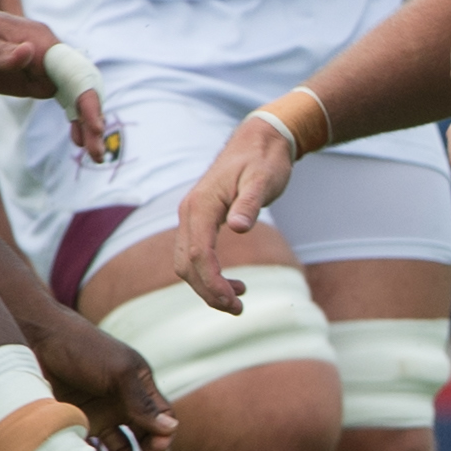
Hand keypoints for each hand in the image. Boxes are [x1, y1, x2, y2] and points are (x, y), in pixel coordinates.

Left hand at [0, 4, 108, 149]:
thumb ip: (2, 55)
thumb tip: (29, 53)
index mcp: (40, 42)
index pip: (74, 72)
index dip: (87, 100)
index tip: (94, 126)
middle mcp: (48, 52)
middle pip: (80, 87)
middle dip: (92, 119)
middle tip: (97, 153)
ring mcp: (43, 65)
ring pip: (75, 95)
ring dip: (88, 124)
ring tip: (95, 156)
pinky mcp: (35, 76)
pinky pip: (61, 97)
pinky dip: (74, 118)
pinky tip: (78, 140)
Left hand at [26, 303, 177, 450]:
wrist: (37, 339)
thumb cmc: (85, 349)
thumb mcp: (119, 372)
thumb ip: (142, 402)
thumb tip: (171, 429)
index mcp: (139, 388)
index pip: (161, 418)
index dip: (165, 435)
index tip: (159, 449)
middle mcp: (121, 404)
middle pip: (143, 437)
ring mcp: (97, 415)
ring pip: (119, 448)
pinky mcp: (73, 425)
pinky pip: (88, 450)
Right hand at [171, 119, 297, 305]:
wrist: (259, 140)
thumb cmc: (264, 160)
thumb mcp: (262, 180)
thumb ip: (250, 203)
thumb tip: (240, 228)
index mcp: (201, 205)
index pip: (200, 254)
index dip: (214, 282)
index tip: (235, 301)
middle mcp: (189, 212)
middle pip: (187, 264)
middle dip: (208, 291)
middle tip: (239, 309)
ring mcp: (191, 217)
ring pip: (186, 263)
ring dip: (207, 287)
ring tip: (238, 302)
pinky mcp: (199, 221)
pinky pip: (194, 255)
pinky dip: (208, 275)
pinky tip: (233, 283)